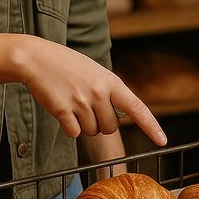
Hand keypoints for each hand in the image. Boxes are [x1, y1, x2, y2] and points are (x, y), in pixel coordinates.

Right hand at [14, 37, 166, 145]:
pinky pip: (73, 133)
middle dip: (100, 123)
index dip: (151, 126)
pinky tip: (62, 109)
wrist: (36, 58)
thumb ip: (108, 93)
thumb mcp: (95, 72)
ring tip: (72, 102)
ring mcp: (80, 102)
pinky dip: (68, 128)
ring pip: (91, 131)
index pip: (137, 108)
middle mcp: (99, 92)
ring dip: (83, 124)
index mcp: (111, 82)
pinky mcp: (62, 110)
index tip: (163, 140)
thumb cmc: (67, 66)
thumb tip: (115, 120)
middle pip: (110, 127)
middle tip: (87, 106)